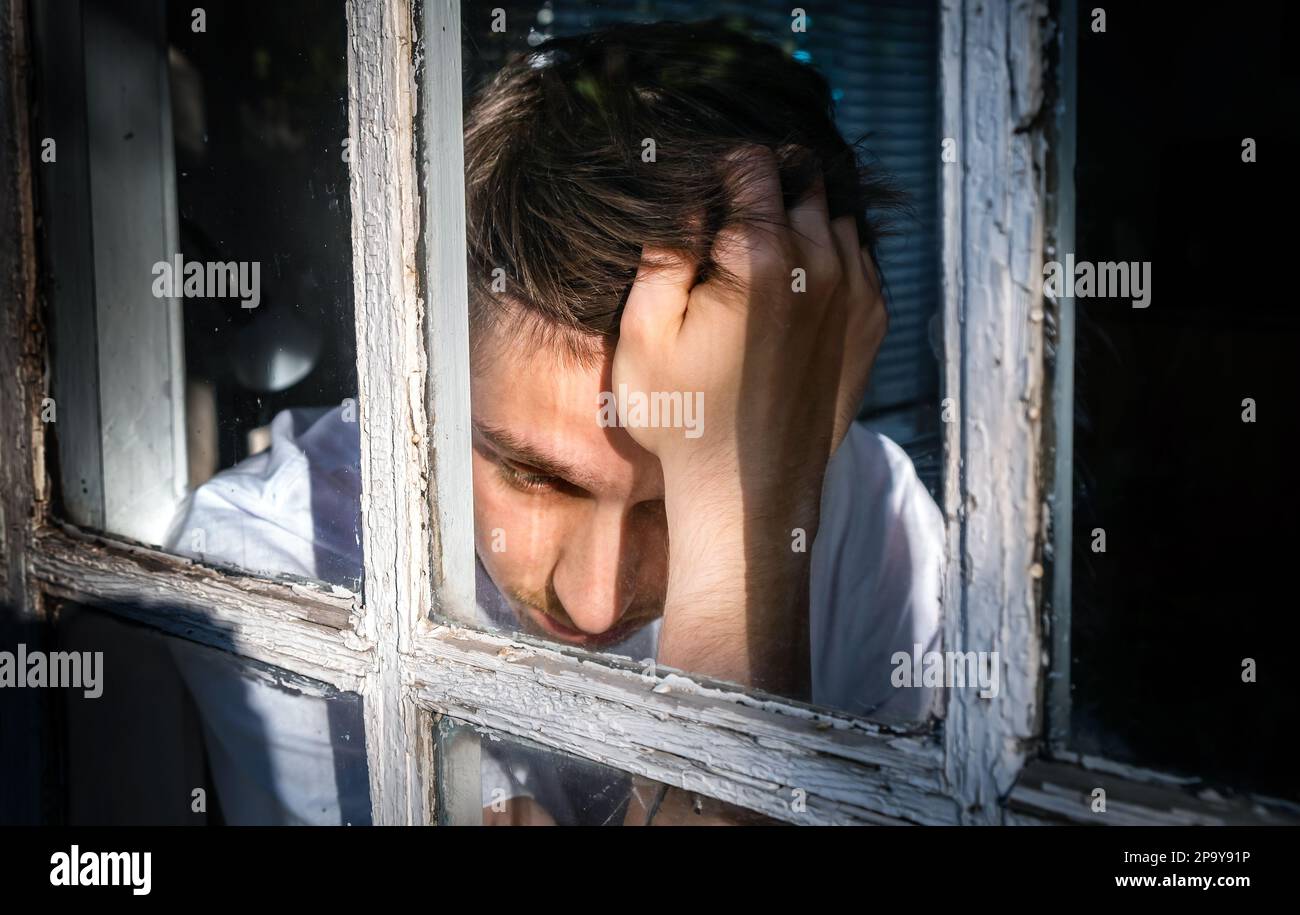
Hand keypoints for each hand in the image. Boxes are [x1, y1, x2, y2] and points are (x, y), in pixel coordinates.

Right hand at [613, 147, 884, 501]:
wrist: (750, 493)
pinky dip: (835, 253)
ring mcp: (857, 292)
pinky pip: (862, 257)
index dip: (721, 169)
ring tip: (767, 251)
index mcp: (761, 255)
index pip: (751, 163)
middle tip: (734, 219)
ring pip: (839, 213)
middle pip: (803, 179)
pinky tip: (800, 284)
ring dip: (806, 216)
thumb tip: (684, 197)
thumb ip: (663, 254)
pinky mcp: (873, 324)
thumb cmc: (684, 419)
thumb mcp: (644, 336)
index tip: (704, 195)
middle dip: (768, 185)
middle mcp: (822, 262)